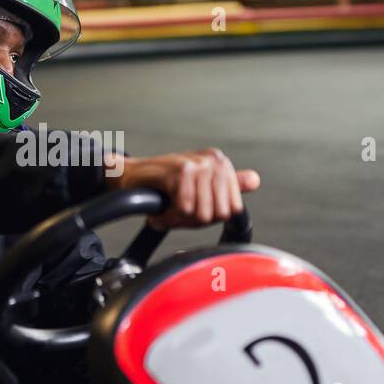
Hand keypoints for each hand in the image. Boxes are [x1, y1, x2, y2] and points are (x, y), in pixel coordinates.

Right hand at [104, 149, 260, 229]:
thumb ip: (226, 183)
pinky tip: (160, 214)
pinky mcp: (180, 171)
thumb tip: (255, 180)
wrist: (128, 175)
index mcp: (220, 163)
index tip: (191, 215)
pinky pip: (184, 209)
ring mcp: (197, 165)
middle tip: (176, 216)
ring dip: (180, 221)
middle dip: (194, 222)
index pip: (233, 209)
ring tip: (167, 214)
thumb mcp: (198, 184)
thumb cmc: (162, 183)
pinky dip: (170, 218)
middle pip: (218, 214)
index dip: (210, 219)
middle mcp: (213, 161)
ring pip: (201, 213)